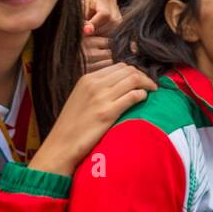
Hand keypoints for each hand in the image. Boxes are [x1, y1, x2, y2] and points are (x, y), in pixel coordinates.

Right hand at [30, 64, 156, 176]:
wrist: (61, 145)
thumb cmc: (73, 125)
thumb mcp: (81, 97)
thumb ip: (97, 87)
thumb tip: (120, 83)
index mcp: (87, 79)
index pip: (119, 66)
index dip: (134, 72)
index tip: (141, 81)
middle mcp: (94, 84)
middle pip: (129, 70)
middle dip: (144, 76)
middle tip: (150, 86)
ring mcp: (101, 97)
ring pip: (134, 79)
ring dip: (147, 84)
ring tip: (151, 92)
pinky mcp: (107, 112)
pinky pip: (134, 96)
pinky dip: (143, 95)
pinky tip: (144, 100)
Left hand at [81, 0, 122, 72]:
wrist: (79, 16)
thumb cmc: (75, 14)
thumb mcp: (77, 16)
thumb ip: (82, 22)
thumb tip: (88, 30)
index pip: (105, 14)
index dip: (95, 24)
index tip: (85, 31)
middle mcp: (112, 2)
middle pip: (113, 21)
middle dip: (100, 30)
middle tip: (88, 34)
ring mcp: (118, 11)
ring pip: (117, 28)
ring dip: (104, 35)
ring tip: (92, 34)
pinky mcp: (120, 21)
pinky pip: (118, 32)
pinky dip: (107, 36)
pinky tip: (98, 36)